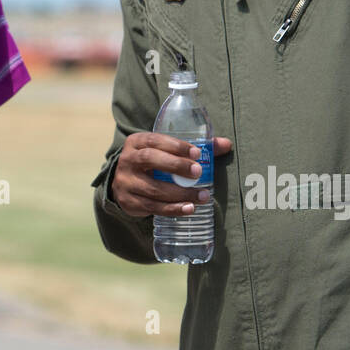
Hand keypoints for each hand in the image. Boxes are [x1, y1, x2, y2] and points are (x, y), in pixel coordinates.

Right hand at [111, 133, 231, 217]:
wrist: (124, 183)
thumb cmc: (153, 162)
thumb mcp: (165, 151)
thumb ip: (195, 148)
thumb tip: (226, 144)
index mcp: (136, 142)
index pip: (155, 140)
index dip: (176, 146)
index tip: (197, 153)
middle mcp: (127, 160)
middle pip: (149, 160)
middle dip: (176, 166)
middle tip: (198, 172)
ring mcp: (125, 182)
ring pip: (153, 188)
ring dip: (180, 193)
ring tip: (203, 196)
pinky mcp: (128, 202)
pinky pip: (152, 207)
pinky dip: (172, 209)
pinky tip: (189, 208)